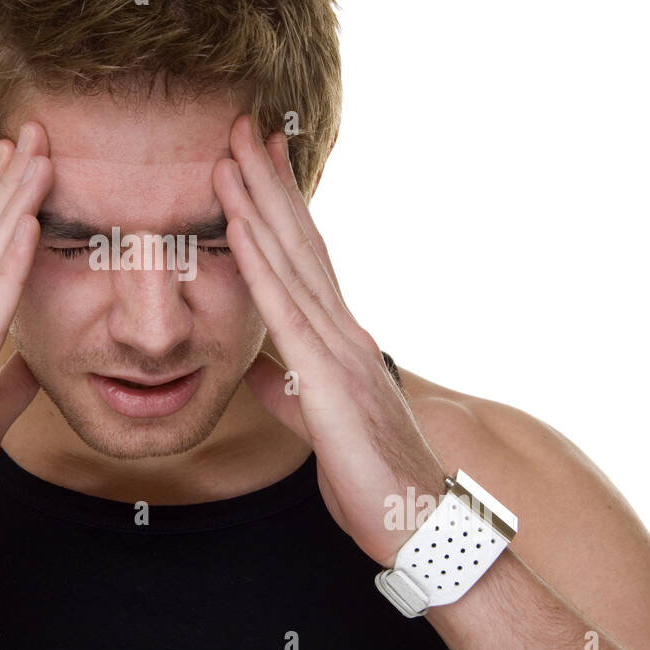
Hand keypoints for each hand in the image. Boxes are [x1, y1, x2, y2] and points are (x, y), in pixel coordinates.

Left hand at [212, 115, 447, 568]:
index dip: (279, 207)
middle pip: (300, 240)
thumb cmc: (373, 478)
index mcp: (339, 337)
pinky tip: (239, 223)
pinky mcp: (328, 376)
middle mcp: (343, 327)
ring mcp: (339, 346)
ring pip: (291, 260)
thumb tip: (269, 373)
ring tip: (231, 154)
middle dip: (268, 181)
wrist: (417, 522)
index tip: (259, 161)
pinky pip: (285, 308)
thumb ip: (296, 391)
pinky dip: (260, 261)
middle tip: (243, 126)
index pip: (305, 258)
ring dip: (258, 203)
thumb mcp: (320, 425)